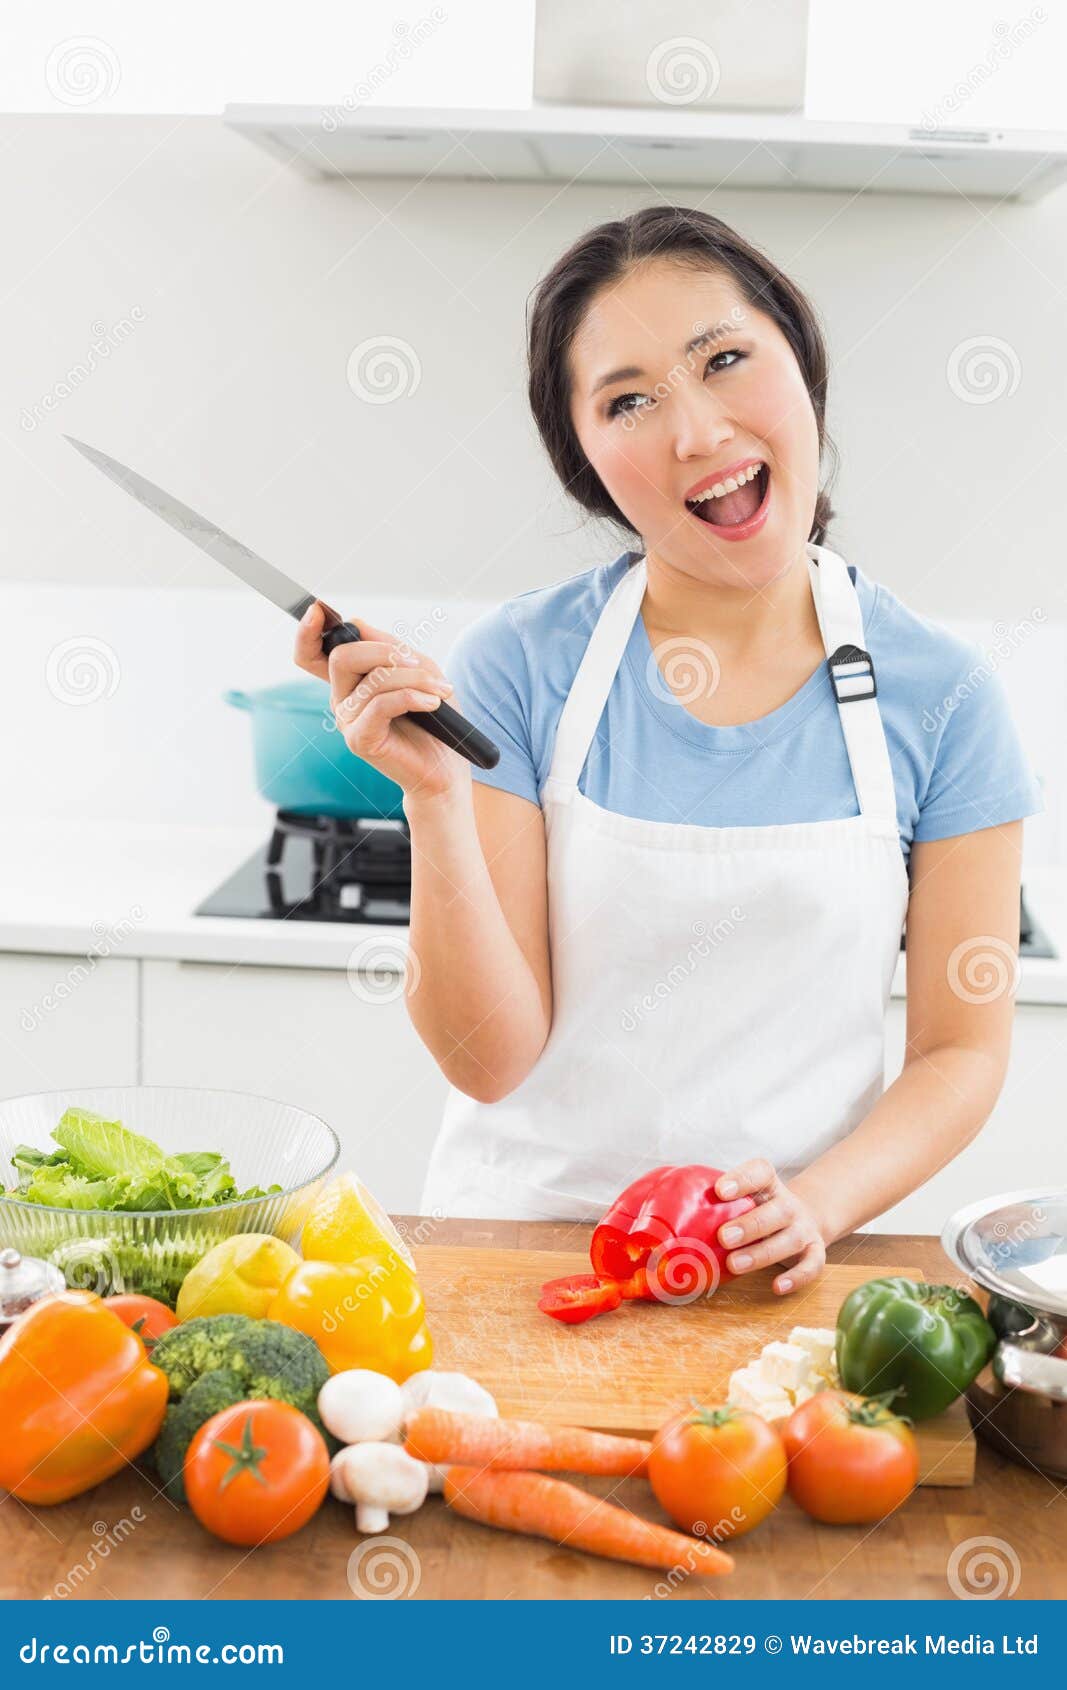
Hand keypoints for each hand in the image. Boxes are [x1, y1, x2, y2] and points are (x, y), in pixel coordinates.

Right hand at [293, 602, 467, 801]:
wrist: (444, 771)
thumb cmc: (435, 722)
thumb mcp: (420, 672)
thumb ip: (390, 648)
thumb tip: (358, 624)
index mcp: (350, 682)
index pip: (312, 655)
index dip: (307, 632)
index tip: (317, 610)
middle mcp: (341, 700)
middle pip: (343, 656)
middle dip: (385, 652)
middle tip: (419, 663)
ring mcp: (347, 721)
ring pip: (372, 679)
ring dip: (414, 678)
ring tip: (440, 692)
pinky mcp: (359, 740)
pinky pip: (381, 704)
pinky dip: (412, 697)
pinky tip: (433, 704)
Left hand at [713, 1158, 826, 1295]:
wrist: (804, 1217)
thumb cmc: (757, 1209)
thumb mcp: (741, 1198)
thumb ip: (711, 1202)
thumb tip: (651, 1210)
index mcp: (768, 1184)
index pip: (760, 1172)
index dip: (742, 1179)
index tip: (720, 1190)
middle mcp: (788, 1203)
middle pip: (776, 1210)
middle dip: (750, 1224)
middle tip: (723, 1236)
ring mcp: (804, 1228)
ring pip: (790, 1239)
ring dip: (762, 1252)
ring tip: (735, 1264)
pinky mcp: (815, 1251)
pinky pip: (812, 1266)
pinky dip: (797, 1277)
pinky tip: (777, 1287)